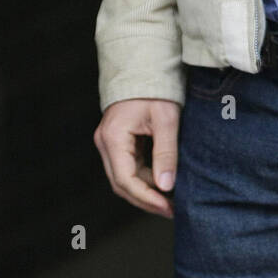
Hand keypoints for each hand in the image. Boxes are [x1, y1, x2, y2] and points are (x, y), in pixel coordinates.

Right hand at [93, 98, 180, 218]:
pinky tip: (163, 183)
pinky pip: (129, 167)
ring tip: (171, 200)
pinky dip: (145, 178)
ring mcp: (109, 143)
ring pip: (125, 177)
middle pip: (122, 183)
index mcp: (113, 137)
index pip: (125, 179)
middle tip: (171, 210)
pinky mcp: (118, 142)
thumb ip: (166, 152)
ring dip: (146, 190)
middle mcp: (105, 143)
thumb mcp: (166, 119)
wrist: (145, 67)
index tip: (167, 207)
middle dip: (146, 199)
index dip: (146, 197)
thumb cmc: (156, 89)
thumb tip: (166, 186)